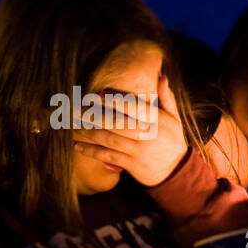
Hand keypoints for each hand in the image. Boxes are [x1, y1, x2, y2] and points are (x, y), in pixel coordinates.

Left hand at [73, 75, 187, 185]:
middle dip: (94, 115)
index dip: (115, 100)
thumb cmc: (171, 140)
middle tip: (76, 109)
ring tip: (72, 125)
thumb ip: (166, 98)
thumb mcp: (174, 118)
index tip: (97, 94)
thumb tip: (162, 77)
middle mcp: (146, 134)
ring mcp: (137, 150)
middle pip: (116, 122)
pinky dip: (91, 151)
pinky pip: (107, 156)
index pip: (133, 106)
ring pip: (108, 139)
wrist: (175, 170)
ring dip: (88, 132)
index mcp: (156, 120)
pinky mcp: (130, 164)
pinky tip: (77, 146)